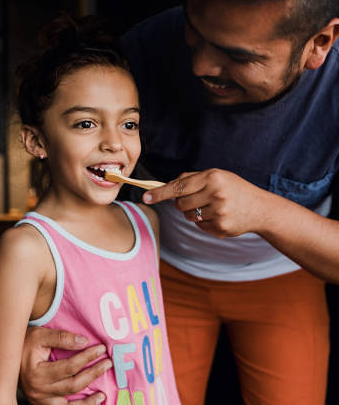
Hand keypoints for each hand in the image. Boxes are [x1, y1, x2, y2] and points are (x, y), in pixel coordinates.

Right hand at [19, 326, 111, 404]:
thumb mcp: (40, 334)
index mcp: (38, 374)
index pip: (70, 367)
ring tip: (102, 397)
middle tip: (108, 364)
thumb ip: (62, 338)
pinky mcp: (34, 403)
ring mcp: (36, 400)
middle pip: (72, 386)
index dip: (87, 357)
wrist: (2, 353)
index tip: (101, 348)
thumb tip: (84, 342)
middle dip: (93, 375)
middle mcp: (37, 391)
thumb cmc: (22, 341)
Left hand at [143, 169, 268, 237]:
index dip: (160, 193)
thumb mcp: (217, 176)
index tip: (146, 197)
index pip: (179, 187)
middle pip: (180, 204)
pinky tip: (219, 216)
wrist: (260, 208)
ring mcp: (219, 212)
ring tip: (211, 207)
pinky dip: (204, 222)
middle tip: (197, 199)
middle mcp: (216, 194)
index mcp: (213, 178)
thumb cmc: (234, 189)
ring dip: (194, 213)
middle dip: (183, 203)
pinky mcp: (220, 228)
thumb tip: (167, 186)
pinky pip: (199, 226)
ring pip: (188, 216)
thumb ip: (193, 179)